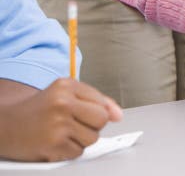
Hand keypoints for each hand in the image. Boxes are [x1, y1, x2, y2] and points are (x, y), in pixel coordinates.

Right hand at [0, 78, 121, 161]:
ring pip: (92, 139)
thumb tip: (119, 115)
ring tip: (62, 133)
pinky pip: (77, 153)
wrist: (4, 125)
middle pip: (101, 121)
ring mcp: (57, 125)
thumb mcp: (66, 93)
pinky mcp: (52, 145)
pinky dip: (69, 151)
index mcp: (66, 86)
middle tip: (73, 125)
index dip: (96, 112)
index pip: (102, 104)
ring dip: (81, 140)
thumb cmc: (39, 109)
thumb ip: (96, 100)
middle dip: (92, 126)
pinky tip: (55, 143)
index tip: (81, 114)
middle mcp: (62, 103)